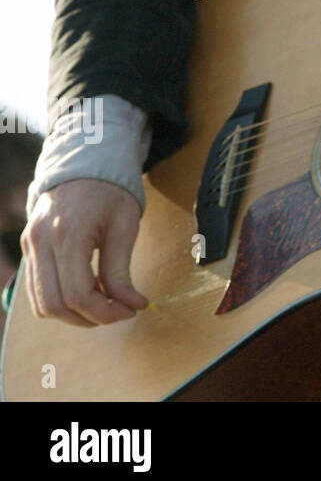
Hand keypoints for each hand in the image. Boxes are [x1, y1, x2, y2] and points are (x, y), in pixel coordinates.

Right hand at [22, 178, 148, 327]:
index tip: (130, 310)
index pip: (77, 294)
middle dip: (89, 318)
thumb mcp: (125, 225)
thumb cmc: (111, 191)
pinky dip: (61, 300)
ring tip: (104, 303)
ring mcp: (30, 245)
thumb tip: (131, 305)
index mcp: (68, 234)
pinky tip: (87, 291)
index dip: (104, 311)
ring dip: (73, 314)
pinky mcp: (29, 247)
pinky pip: (37, 289)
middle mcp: (41, 242)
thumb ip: (121, 269)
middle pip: (55, 305)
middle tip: (119, 311)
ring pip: (42, 303)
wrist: (85, 163)